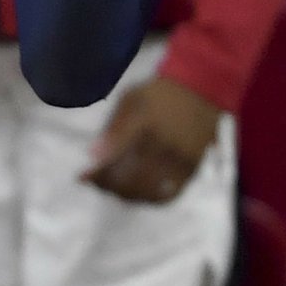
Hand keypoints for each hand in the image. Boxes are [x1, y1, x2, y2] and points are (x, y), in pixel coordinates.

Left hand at [85, 75, 221, 203]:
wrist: (203, 86)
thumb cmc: (161, 92)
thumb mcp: (131, 98)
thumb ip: (113, 128)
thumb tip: (93, 156)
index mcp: (145, 126)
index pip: (115, 160)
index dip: (96, 174)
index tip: (82, 177)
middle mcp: (163, 146)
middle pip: (129, 181)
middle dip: (109, 186)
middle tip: (100, 182)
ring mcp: (180, 160)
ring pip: (148, 191)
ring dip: (128, 195)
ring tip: (119, 188)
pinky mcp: (192, 167)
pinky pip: (170, 194)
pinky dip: (152, 199)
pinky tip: (142, 194)